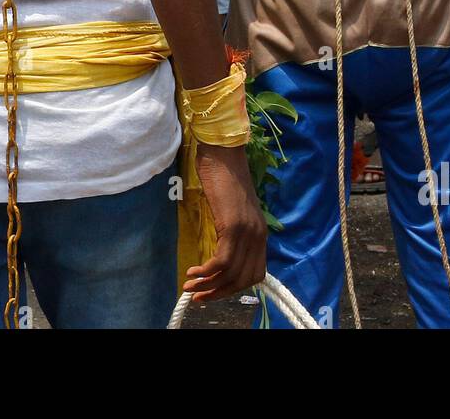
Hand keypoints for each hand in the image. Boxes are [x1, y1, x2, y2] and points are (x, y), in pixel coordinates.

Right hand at [184, 144, 266, 301]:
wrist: (223, 152)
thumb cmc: (222, 176)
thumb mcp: (232, 210)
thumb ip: (232, 230)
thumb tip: (219, 253)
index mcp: (260, 233)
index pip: (255, 274)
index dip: (234, 288)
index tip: (213, 291)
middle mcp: (258, 235)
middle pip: (244, 279)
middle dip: (220, 293)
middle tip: (198, 296)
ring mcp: (247, 231)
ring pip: (232, 273)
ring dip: (209, 286)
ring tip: (190, 287)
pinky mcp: (233, 226)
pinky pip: (222, 261)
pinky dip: (206, 272)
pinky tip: (193, 271)